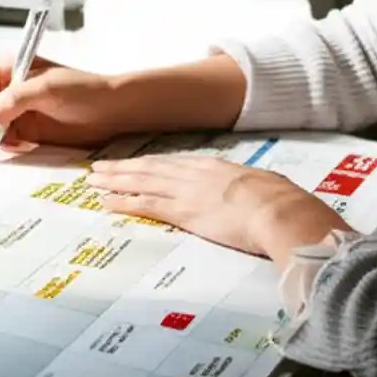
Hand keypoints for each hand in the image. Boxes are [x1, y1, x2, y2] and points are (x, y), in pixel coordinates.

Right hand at [0, 55, 127, 149]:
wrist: (111, 111)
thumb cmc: (83, 90)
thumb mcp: (46, 89)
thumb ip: (12, 101)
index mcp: (6, 70)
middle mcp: (4, 90)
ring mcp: (12, 113)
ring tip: (15, 142)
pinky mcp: (22, 132)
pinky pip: (0, 142)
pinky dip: (5, 147)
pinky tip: (23, 146)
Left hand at [86, 154, 353, 263]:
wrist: (280, 210)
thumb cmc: (283, 202)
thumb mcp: (268, 187)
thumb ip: (255, 189)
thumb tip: (262, 192)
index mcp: (217, 168)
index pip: (175, 165)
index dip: (151, 165)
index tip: (134, 164)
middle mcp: (195, 175)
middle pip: (150, 169)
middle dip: (123, 168)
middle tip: (99, 167)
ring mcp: (186, 192)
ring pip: (140, 182)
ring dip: (114, 181)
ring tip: (92, 180)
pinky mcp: (181, 212)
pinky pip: (144, 204)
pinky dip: (122, 202)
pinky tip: (105, 201)